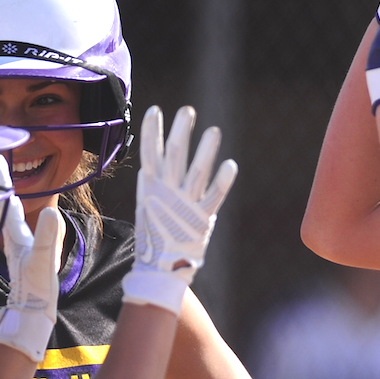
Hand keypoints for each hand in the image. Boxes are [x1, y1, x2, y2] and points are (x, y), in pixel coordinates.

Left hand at [0, 159, 65, 361]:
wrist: (32, 313)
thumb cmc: (35, 288)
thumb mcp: (43, 259)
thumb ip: (48, 235)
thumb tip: (52, 210)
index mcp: (15, 235)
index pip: (6, 200)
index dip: (2, 179)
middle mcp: (15, 238)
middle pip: (7, 205)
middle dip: (4, 184)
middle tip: (0, 163)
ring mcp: (20, 246)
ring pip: (13, 216)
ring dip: (11, 200)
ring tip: (9, 184)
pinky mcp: (27, 254)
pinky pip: (22, 228)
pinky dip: (21, 216)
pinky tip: (23, 216)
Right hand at [121, 105, 237, 316]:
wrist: (159, 269)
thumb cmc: (155, 233)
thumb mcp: (148, 203)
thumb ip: (154, 180)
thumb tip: (153, 157)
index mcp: (150, 187)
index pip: (150, 154)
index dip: (152, 132)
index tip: (155, 109)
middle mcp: (166, 192)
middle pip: (174, 157)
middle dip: (180, 132)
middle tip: (187, 111)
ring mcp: (184, 205)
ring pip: (196, 172)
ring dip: (205, 151)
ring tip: (214, 131)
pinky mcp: (202, 218)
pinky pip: (214, 196)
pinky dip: (222, 181)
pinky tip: (231, 164)